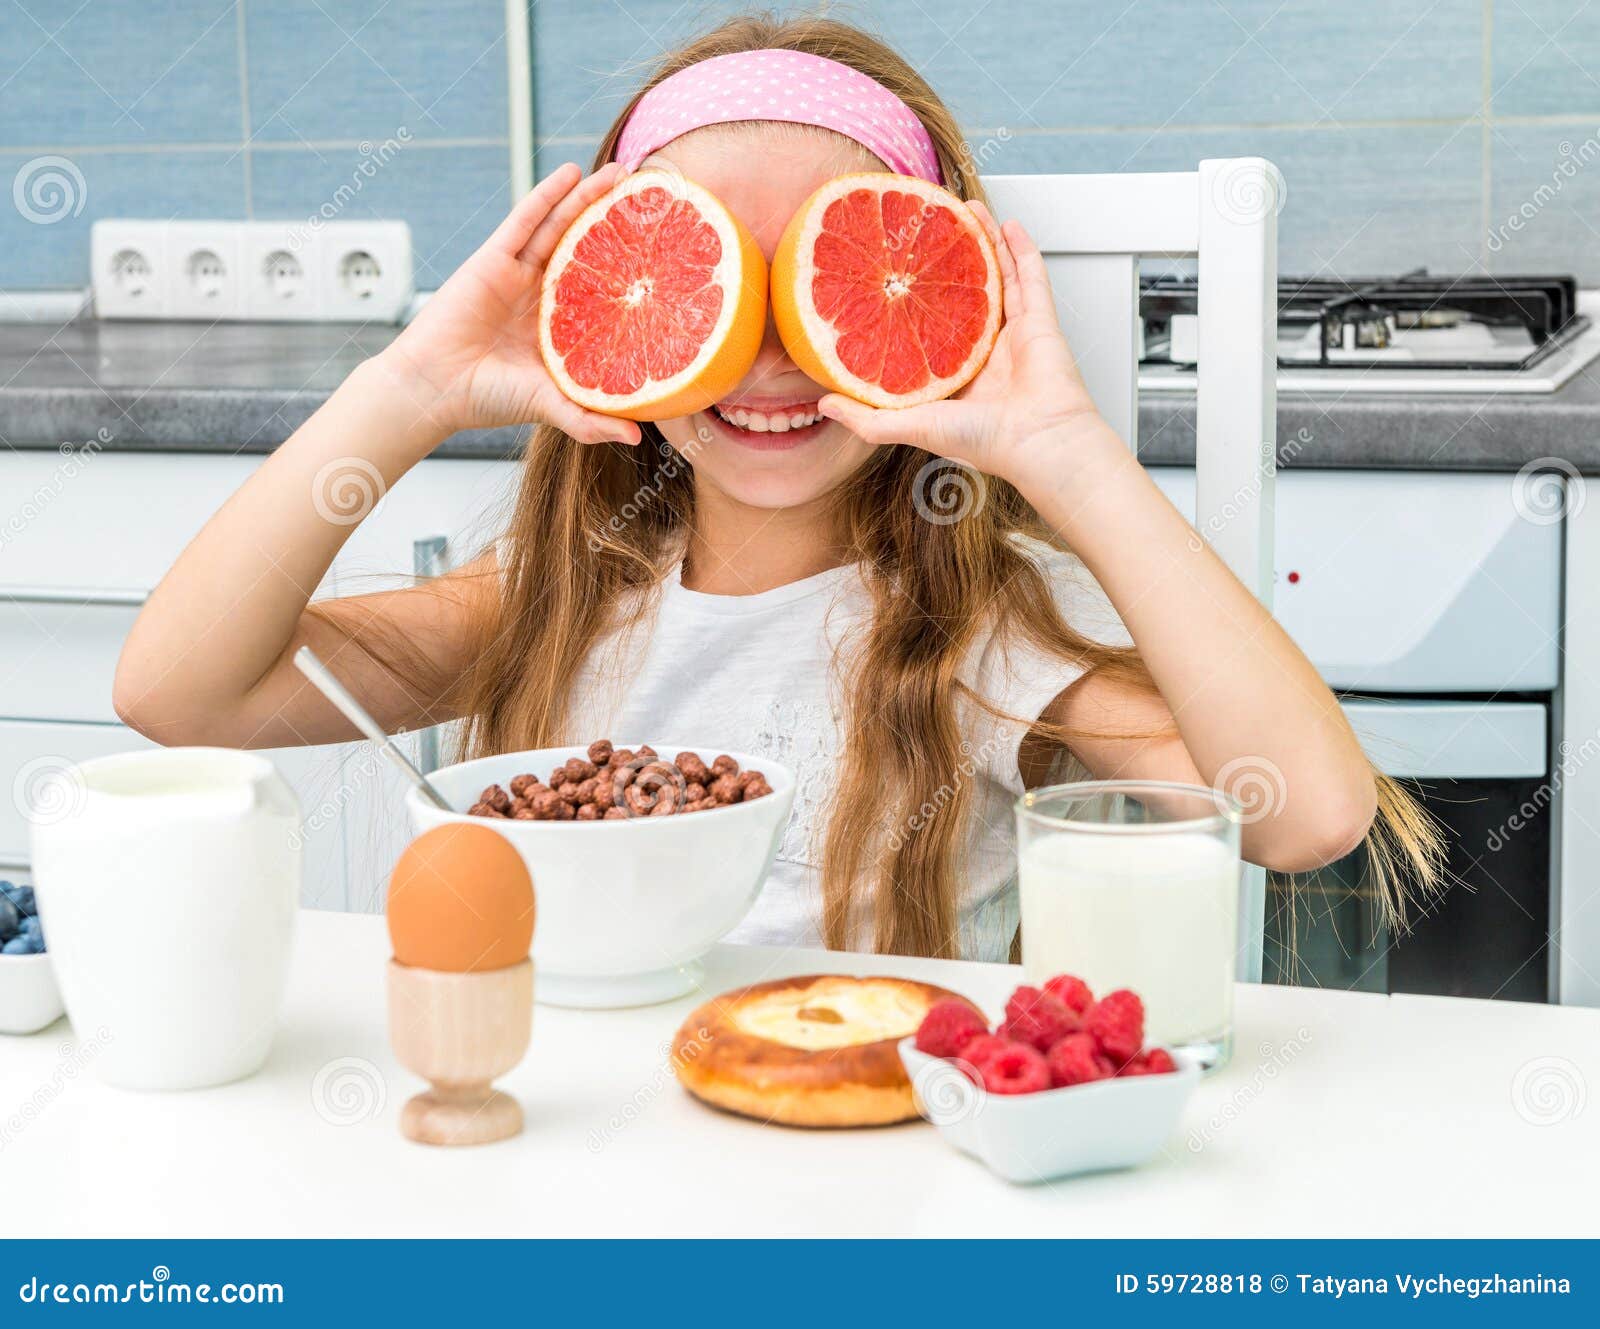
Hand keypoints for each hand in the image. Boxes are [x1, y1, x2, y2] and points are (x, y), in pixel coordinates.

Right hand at [371, 162, 642, 446]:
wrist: (436, 388)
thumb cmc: (487, 398)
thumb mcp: (551, 406)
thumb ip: (590, 420)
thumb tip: (637, 437)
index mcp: (558, 325)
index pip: (601, 288)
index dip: (628, 268)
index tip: (664, 252)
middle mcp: (542, 294)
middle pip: (585, 247)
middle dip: (614, 221)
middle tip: (649, 198)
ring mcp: (518, 273)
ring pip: (559, 226)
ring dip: (587, 197)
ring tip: (619, 173)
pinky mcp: (494, 259)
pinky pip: (525, 220)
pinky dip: (548, 195)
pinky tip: (571, 173)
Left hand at [815, 202, 1117, 488]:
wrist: (1037, 441)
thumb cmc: (983, 440)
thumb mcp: (907, 427)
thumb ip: (865, 418)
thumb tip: (824, 405)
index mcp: (957, 376)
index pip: (929, 330)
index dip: (911, 303)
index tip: (890, 276)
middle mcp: (985, 353)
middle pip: (962, 295)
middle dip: (945, 263)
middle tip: (924, 233)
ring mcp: (1015, 334)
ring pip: (996, 277)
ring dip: (981, 242)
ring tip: (961, 212)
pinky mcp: (1040, 321)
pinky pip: (1031, 276)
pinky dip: (1021, 249)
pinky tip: (1006, 224)